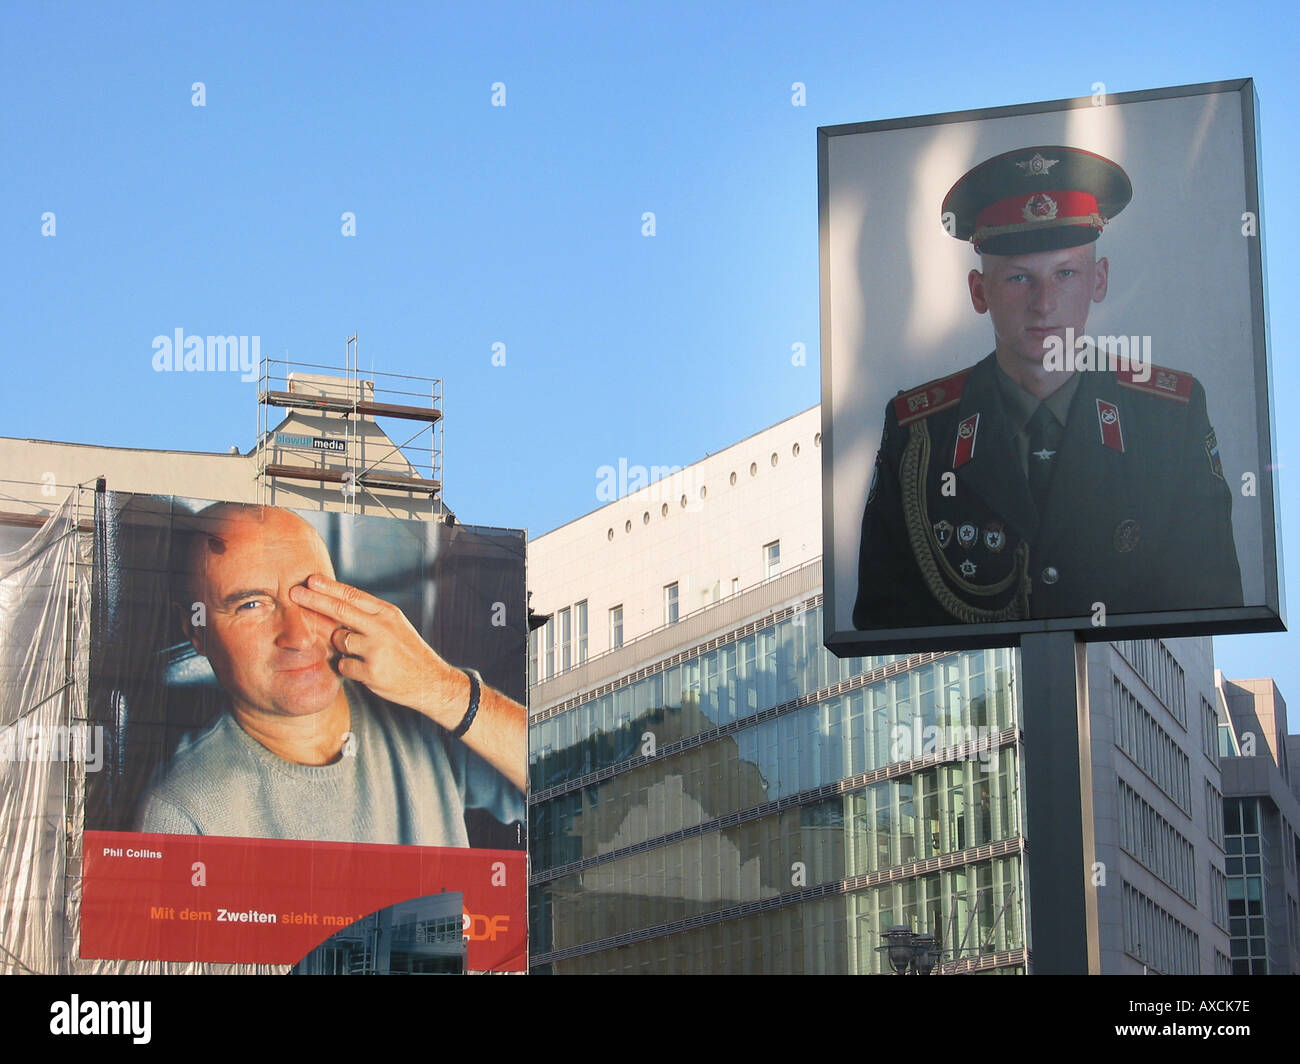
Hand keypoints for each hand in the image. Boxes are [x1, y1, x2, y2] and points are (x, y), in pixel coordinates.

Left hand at [288, 574, 468, 728]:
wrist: (431, 681)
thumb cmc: (407, 651)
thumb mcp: (394, 626)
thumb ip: (368, 616)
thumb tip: (335, 603)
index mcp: (387, 613)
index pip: (353, 596)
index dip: (329, 587)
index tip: (310, 580)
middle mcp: (382, 628)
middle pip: (340, 610)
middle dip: (314, 600)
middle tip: (293, 592)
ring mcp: (376, 650)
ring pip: (339, 641)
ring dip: (343, 648)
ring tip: (365, 654)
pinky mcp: (371, 672)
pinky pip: (344, 666)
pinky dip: (350, 669)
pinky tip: (368, 671)